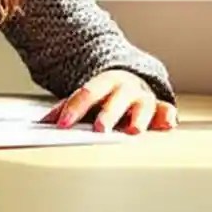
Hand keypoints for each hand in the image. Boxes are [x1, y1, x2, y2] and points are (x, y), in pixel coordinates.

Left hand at [40, 70, 177, 133]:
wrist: (130, 81)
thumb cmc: (106, 95)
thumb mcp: (88, 97)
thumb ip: (69, 107)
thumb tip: (45, 121)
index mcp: (104, 82)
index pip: (88, 93)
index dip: (75, 108)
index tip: (63, 124)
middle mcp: (125, 88)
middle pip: (116, 99)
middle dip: (108, 113)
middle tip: (100, 129)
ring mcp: (143, 98)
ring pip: (143, 105)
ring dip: (138, 117)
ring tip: (133, 130)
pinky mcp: (158, 109)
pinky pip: (165, 111)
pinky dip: (167, 116)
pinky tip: (167, 124)